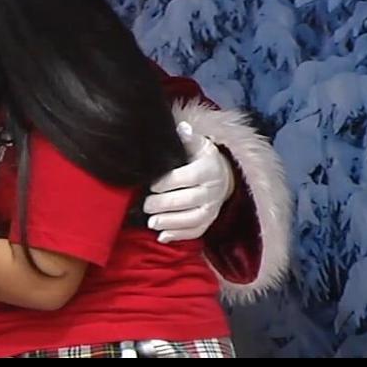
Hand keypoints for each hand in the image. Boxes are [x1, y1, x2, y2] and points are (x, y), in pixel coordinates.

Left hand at [144, 123, 234, 242]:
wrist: (221, 175)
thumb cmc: (201, 157)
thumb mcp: (198, 144)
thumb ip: (188, 138)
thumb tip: (182, 129)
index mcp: (209, 168)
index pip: (190, 177)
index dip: (170, 182)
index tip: (152, 185)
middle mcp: (213, 190)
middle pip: (189, 200)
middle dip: (165, 205)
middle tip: (145, 205)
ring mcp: (212, 208)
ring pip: (193, 219)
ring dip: (171, 223)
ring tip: (151, 223)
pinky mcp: (209, 221)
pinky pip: (196, 232)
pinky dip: (179, 236)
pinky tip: (162, 237)